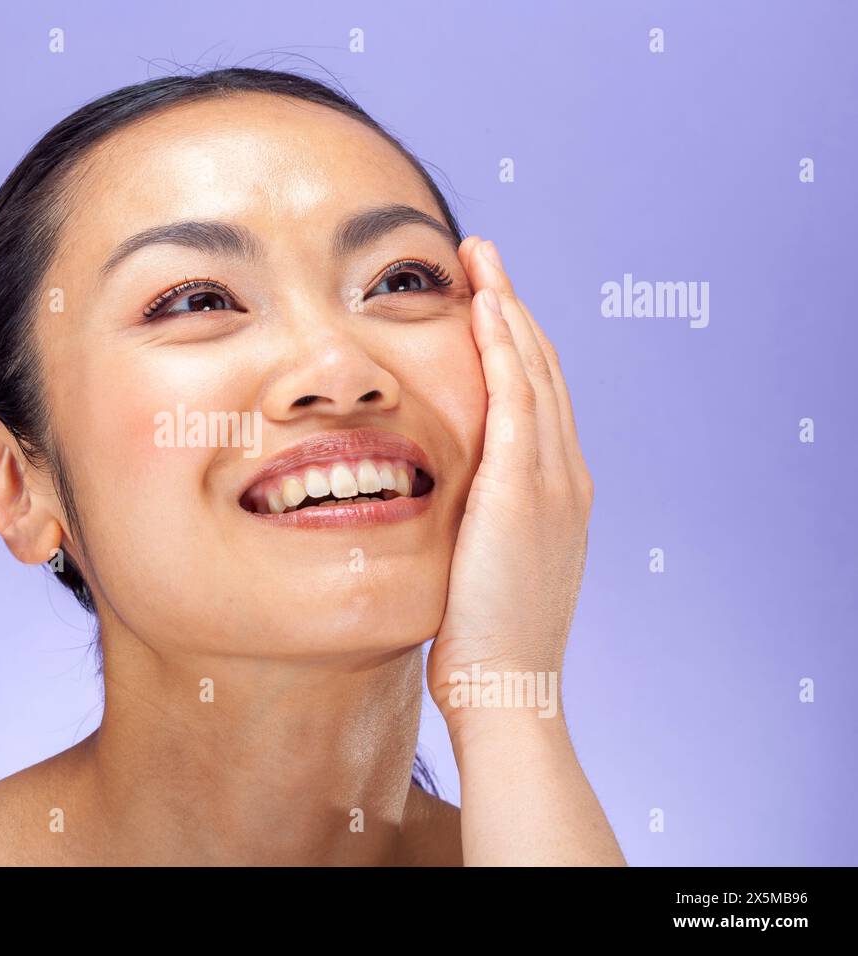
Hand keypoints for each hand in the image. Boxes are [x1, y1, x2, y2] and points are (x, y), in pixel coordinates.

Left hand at [426, 237, 593, 740]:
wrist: (507, 689)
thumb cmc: (483, 644)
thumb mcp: (484, 571)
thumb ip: (474, 528)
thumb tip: (442, 513)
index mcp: (556, 495)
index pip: (537, 399)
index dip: (513, 345)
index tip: (485, 303)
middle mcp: (565, 476)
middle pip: (542, 370)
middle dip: (512, 308)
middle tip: (484, 257)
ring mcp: (552, 480)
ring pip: (534, 371)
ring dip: (507, 308)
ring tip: (482, 258)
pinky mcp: (524, 488)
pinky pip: (517, 398)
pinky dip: (504, 347)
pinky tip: (484, 307)